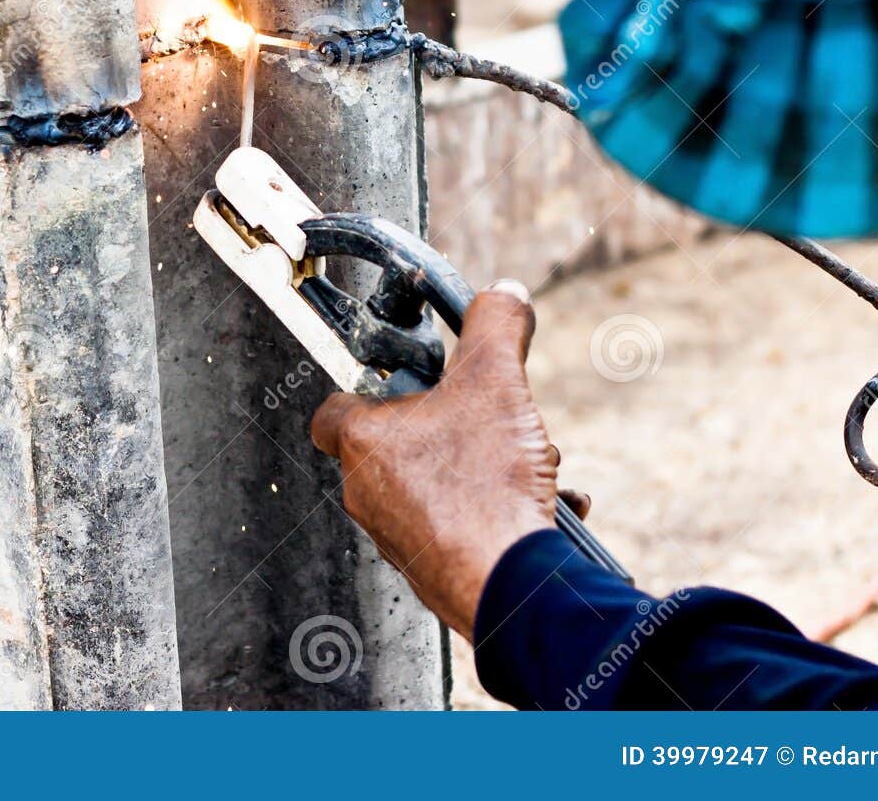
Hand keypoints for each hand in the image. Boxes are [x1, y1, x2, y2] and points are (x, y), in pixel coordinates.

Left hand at [311, 280, 556, 636]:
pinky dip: (504, 509)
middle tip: (494, 422)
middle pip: (402, 443)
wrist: (509, 583)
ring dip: (489, 467)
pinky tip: (545, 505)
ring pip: (441, 483)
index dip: (366, 387)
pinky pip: (466, 524)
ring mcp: (398, 537)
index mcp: (362, 443)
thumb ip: (495, 326)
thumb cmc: (484, 484)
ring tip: (529, 466)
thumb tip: (503, 295)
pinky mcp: (433, 570)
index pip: (333, 408)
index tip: (408, 381)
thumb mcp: (495, 381)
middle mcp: (367, 494)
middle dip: (457, 427)